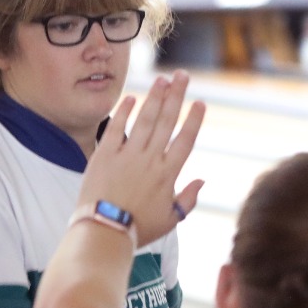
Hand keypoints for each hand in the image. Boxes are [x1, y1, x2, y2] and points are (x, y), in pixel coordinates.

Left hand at [78, 72, 205, 246]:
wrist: (104, 232)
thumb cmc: (138, 230)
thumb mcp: (170, 220)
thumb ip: (188, 199)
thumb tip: (202, 180)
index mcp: (168, 174)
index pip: (185, 140)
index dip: (193, 120)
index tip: (200, 103)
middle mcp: (150, 159)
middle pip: (167, 121)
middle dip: (176, 96)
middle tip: (182, 75)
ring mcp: (127, 155)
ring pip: (144, 119)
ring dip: (154, 97)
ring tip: (162, 80)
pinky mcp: (104, 155)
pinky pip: (115, 127)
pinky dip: (124, 111)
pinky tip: (132, 97)